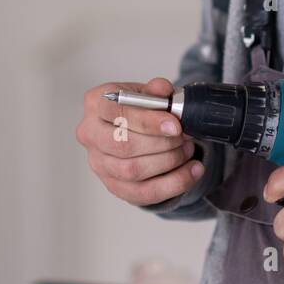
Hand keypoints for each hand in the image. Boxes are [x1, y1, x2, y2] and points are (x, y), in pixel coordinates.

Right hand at [76, 76, 201, 205]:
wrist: (141, 129)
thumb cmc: (143, 108)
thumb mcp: (151, 92)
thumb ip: (157, 90)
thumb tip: (162, 90)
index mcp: (96, 103)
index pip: (117, 113)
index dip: (148, 122)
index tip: (175, 126)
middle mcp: (90, 134)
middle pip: (123, 146)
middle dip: (161, 144)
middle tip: (184, 138)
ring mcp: (99, 163)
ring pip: (132, 171)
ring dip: (168, 162)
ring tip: (188, 150)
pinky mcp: (113, 185)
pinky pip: (144, 192)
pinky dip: (174, 183)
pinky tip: (192, 171)